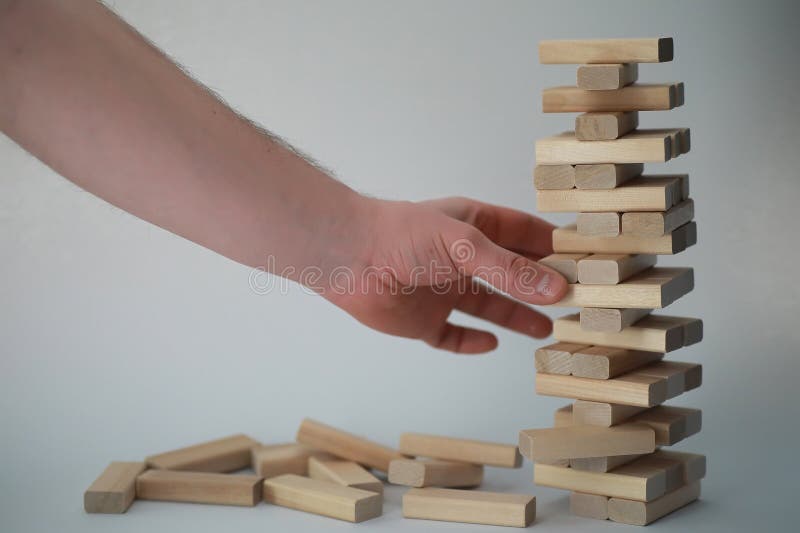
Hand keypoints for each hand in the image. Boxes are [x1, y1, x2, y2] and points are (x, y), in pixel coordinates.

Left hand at [323, 196, 567, 353]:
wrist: (348, 258)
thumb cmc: (403, 236)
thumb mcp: (465, 246)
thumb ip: (509, 269)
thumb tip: (557, 288)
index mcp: (474, 228)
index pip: (525, 235)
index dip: (554, 247)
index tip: (588, 260)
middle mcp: (462, 260)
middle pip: (511, 274)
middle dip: (542, 286)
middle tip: (578, 300)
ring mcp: (443, 290)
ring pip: (489, 307)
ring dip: (517, 317)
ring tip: (549, 328)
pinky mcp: (423, 320)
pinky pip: (453, 335)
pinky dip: (471, 342)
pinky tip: (491, 344)